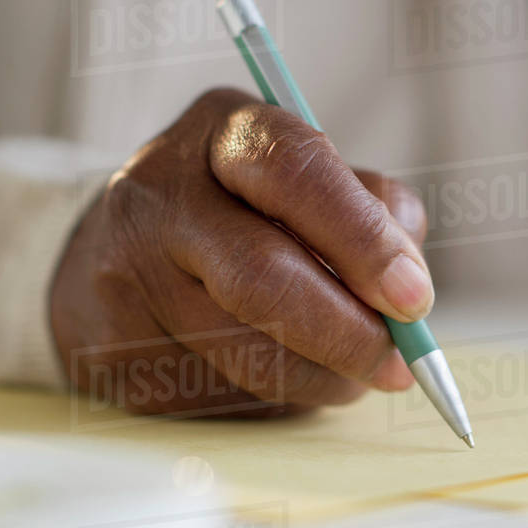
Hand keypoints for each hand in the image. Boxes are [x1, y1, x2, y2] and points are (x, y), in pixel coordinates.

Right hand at [50, 88, 431, 417]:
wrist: (113, 254)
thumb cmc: (245, 211)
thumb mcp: (308, 179)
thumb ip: (369, 210)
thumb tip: (407, 283)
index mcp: (223, 131)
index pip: (296, 173)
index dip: (363, 240)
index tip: (414, 298)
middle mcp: (159, 194)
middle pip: (262, 276)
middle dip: (348, 333)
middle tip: (400, 365)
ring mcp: (125, 277)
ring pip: (248, 354)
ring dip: (324, 378)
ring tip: (354, 373)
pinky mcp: (116, 354)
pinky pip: (223, 396)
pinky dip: (280, 397)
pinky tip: (284, 373)